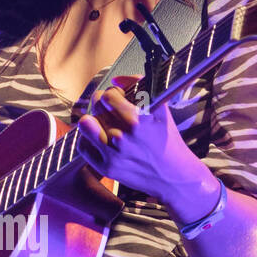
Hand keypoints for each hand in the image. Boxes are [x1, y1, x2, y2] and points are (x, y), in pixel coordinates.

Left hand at [75, 76, 209, 211]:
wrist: (173, 176)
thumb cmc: (167, 140)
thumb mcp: (161, 110)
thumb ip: (140, 88)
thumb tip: (116, 80)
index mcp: (139, 119)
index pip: (108, 95)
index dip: (113, 94)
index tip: (118, 98)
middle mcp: (124, 136)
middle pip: (96, 107)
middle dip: (102, 104)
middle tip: (110, 109)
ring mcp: (113, 153)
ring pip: (86, 124)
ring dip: (93, 120)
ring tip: (102, 123)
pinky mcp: (106, 168)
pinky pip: (83, 145)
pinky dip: (89, 140)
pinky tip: (101, 139)